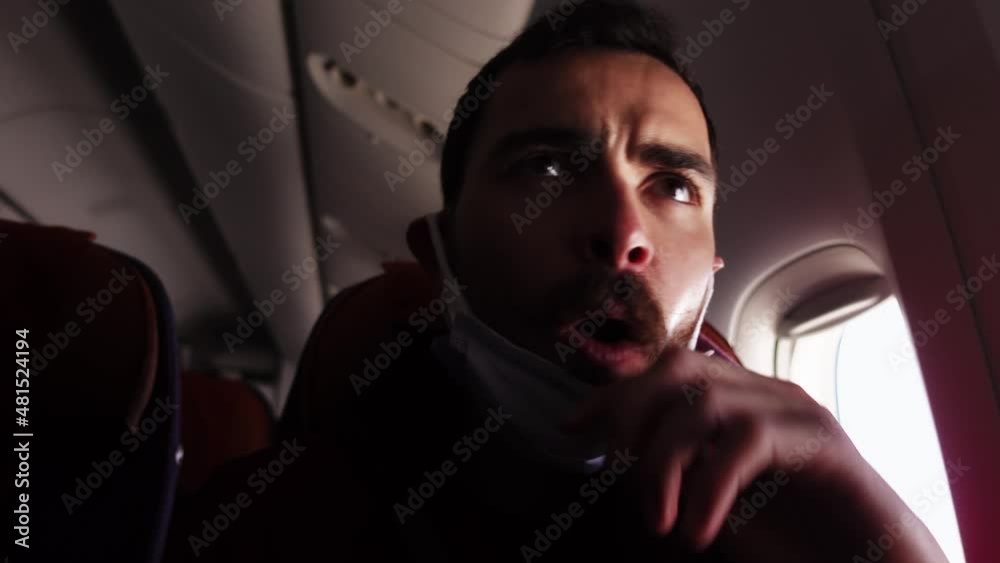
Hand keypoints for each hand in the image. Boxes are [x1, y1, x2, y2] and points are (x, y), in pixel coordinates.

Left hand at [565, 347, 948, 561]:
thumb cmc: (795, 538)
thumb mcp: (717, 499)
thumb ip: (681, 470)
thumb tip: (622, 459)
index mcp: (739, 402)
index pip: (666, 373)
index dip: (616, 394)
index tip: (573, 426)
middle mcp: (765, 395)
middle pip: (680, 368)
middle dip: (632, 410)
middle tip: (616, 466)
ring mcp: (796, 412)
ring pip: (704, 401)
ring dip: (664, 462)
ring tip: (659, 522)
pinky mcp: (822, 443)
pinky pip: (746, 441)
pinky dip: (709, 487)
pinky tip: (699, 532)